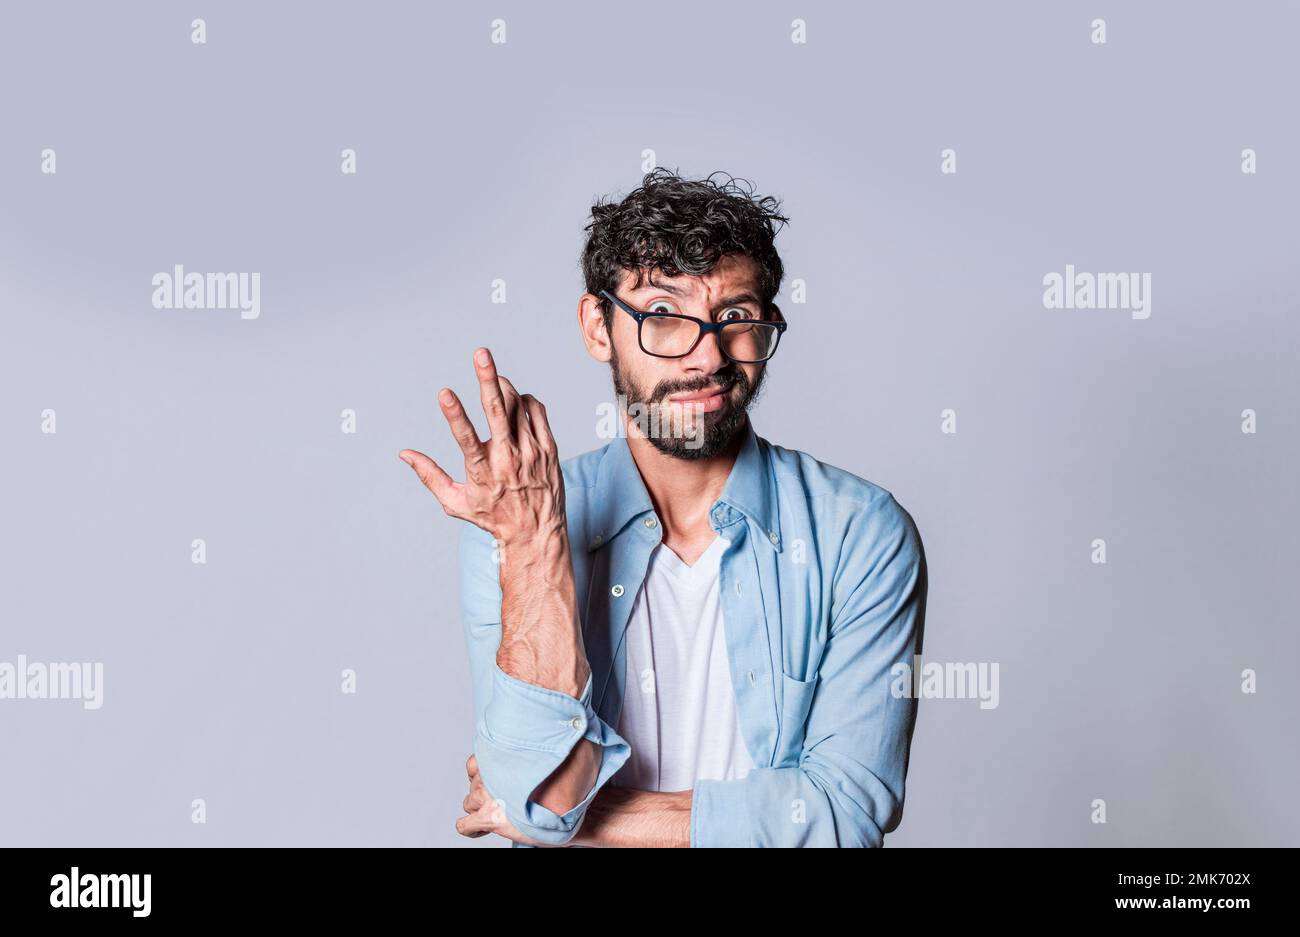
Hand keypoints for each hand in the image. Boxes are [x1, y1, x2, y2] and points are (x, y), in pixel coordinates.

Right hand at [400, 347, 563, 545]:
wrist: (536, 532)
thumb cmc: (492, 518)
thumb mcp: (456, 503)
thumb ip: (429, 475)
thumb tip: (404, 454)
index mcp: (482, 471)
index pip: (465, 437)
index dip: (454, 414)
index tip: (444, 393)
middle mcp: (508, 459)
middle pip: (498, 411)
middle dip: (488, 379)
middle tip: (481, 353)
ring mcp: (532, 452)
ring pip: (519, 405)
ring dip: (504, 387)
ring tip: (494, 381)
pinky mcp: (549, 449)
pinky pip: (537, 411)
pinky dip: (525, 400)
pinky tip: (516, 401)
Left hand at [456, 754, 555, 846]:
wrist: (563, 805)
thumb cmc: (556, 782)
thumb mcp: (540, 759)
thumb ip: (523, 756)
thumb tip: (519, 751)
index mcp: (499, 759)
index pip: (475, 762)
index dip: (483, 771)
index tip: (494, 776)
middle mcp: (490, 775)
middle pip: (474, 782)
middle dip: (484, 789)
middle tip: (503, 796)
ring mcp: (486, 797)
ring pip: (469, 801)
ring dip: (479, 807)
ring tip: (497, 810)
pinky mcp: (487, 818)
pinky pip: (465, 825)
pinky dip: (470, 827)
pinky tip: (480, 828)